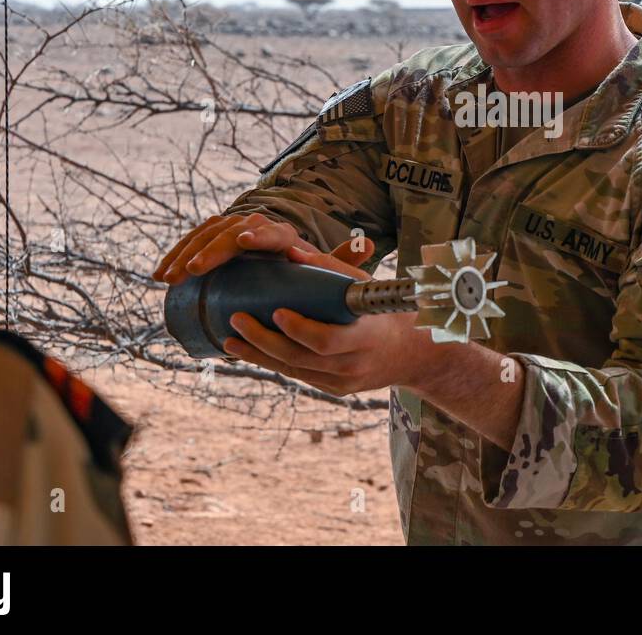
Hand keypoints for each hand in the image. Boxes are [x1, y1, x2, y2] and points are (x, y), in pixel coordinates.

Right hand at [153, 212, 318, 284]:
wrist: (288, 272)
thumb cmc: (299, 284)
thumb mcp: (311, 282)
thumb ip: (311, 272)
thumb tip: (297, 262)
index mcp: (284, 238)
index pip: (274, 234)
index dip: (260, 236)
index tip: (244, 241)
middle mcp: (258, 226)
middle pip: (231, 234)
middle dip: (210, 251)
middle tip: (190, 271)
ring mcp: (234, 228)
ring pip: (207, 235)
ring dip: (184, 256)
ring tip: (167, 279)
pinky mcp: (217, 235)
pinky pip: (193, 241)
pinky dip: (176, 256)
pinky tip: (159, 274)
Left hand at [222, 237, 437, 396]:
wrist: (411, 354)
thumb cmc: (384, 311)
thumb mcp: (366, 288)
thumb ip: (333, 269)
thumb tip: (291, 251)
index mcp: (366, 337)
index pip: (327, 341)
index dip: (299, 329)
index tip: (275, 311)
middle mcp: (354, 365)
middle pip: (301, 359)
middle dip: (264, 341)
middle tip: (236, 319)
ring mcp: (343, 383)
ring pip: (294, 371)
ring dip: (259, 355)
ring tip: (230, 338)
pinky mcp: (334, 390)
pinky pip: (298, 376)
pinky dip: (273, 362)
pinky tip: (250, 350)